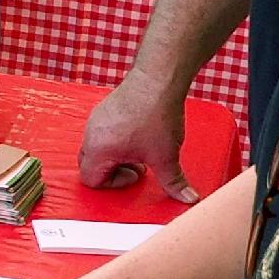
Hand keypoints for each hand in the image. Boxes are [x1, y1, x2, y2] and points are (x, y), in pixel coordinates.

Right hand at [75, 70, 195, 202]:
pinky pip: (102, 132)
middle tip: (138, 165)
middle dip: (113, 171)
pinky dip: (116, 139)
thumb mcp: (166, 156)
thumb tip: (188, 199)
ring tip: (141, 148)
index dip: (115, 184)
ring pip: (96, 148)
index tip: (138, 174)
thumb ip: (173, 182)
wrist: (158, 79)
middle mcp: (91, 134)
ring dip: (116, 155)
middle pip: (90, 165)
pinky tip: (140, 132)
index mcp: (98, 150)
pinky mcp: (105, 108)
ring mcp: (96, 119)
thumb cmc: (156, 116)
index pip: (91, 180)